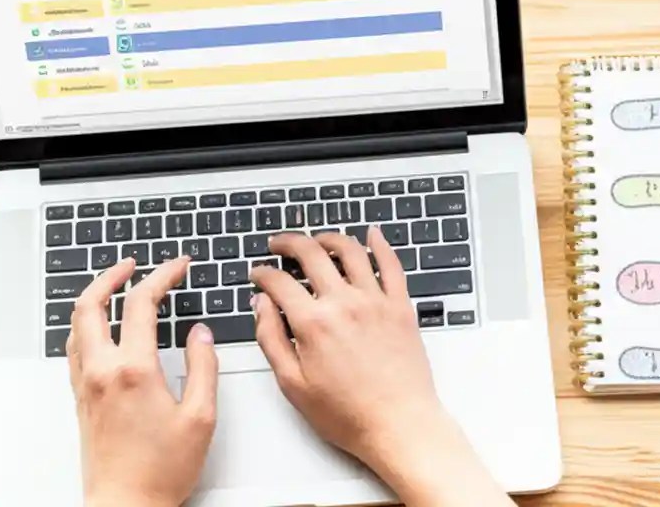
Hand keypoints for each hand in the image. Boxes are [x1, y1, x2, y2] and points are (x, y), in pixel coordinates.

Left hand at [68, 257, 217, 506]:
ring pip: (76, 324)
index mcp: (132, 370)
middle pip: (91, 304)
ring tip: (116, 287)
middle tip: (133, 263)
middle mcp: (101, 372)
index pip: (141, 303)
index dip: (163, 275)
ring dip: (95, 297)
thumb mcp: (200, 416)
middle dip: (112, 275)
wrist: (125, 506)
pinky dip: (87, 325)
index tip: (179, 265)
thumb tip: (200, 334)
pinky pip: (75, 347)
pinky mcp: (80, 399)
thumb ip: (203, 367)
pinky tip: (103, 328)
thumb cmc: (160, 471)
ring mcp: (85, 384)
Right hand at [250, 228, 511, 506]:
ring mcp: (375, 302)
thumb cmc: (347, 414)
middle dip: (289, 242)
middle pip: (312, 253)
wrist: (398, 425)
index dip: (263, 273)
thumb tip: (261, 305)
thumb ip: (271, 339)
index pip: (280, 282)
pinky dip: (381, 245)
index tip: (258, 273)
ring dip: (329, 238)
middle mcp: (344, 303)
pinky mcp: (400, 307)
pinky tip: (373, 235)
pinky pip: (391, 265)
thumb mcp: (293, 384)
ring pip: (351, 251)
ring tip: (317, 239)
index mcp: (313, 323)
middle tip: (279, 243)